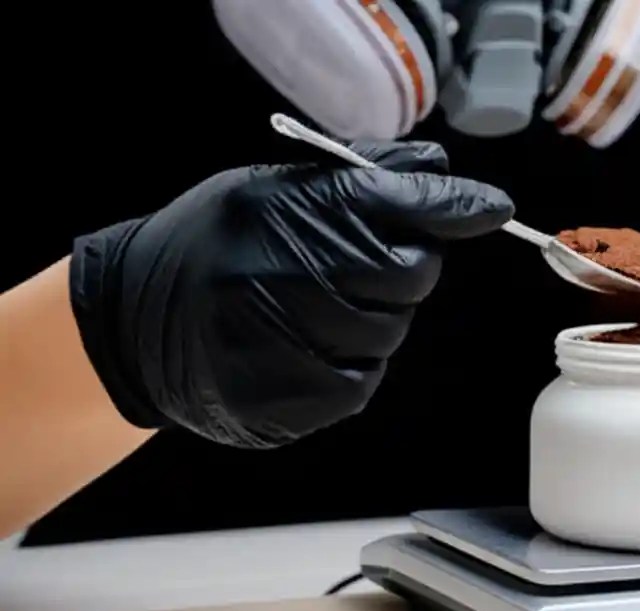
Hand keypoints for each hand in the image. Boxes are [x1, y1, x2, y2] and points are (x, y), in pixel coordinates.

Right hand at [70, 141, 513, 448]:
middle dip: (402, 266)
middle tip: (358, 264)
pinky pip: (360, 380)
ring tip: (314, 306)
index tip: (493, 206)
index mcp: (281, 209)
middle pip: (408, 274)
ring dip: (374, 319)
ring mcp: (281, 343)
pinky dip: (349, 363)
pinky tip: (305, 345)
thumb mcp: (273, 186)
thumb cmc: (216, 244)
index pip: (393, 204)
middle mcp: (280, 274)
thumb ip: (360, 176)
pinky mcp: (285, 400)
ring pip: (389, 332)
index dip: (452, 207)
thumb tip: (436, 166)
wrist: (132, 321)